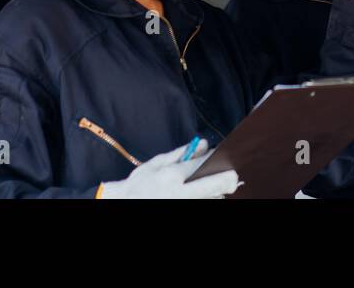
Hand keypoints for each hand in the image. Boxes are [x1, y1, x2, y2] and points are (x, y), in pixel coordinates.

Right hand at [97, 138, 237, 198]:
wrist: (124, 204)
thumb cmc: (141, 183)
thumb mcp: (157, 162)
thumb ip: (182, 153)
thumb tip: (204, 144)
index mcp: (173, 176)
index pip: (207, 165)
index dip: (221, 158)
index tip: (226, 155)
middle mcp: (182, 193)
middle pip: (222, 184)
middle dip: (229, 176)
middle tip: (229, 172)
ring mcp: (186, 204)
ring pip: (217, 197)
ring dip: (218, 189)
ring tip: (210, 183)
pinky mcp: (187, 208)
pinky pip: (208, 202)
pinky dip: (210, 197)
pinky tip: (202, 192)